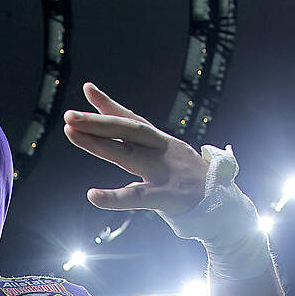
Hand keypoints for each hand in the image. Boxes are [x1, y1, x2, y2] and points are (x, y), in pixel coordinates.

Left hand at [63, 82, 207, 218]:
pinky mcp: (167, 197)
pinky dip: (113, 198)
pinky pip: (137, 197)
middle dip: (96, 122)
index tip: (88, 89)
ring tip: (71, 133)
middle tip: (69, 116)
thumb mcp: (169, 160)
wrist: (225, 206)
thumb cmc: (191, 183)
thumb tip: (125, 138)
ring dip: (97, 144)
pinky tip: (93, 195)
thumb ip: (146, 150)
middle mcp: (161, 151)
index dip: (109, 105)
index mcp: (161, 144)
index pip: (132, 120)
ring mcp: (164, 172)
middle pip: (126, 131)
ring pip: (126, 154)